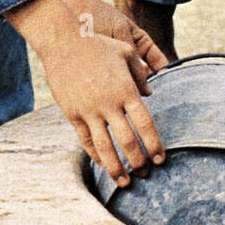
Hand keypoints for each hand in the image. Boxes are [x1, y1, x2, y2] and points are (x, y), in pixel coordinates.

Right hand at [5, 0, 164, 186]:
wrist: (63, 42)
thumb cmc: (97, 45)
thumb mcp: (125, 52)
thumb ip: (140, 73)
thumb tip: (150, 93)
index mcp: (126, 90)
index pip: (145, 124)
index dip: (155, 145)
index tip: (161, 159)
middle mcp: (109, 104)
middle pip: (128, 141)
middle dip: (139, 162)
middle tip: (146, 174)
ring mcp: (89, 110)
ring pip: (105, 147)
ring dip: (117, 168)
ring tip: (125, 182)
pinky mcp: (72, 114)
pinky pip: (85, 140)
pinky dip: (95, 155)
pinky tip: (103, 164)